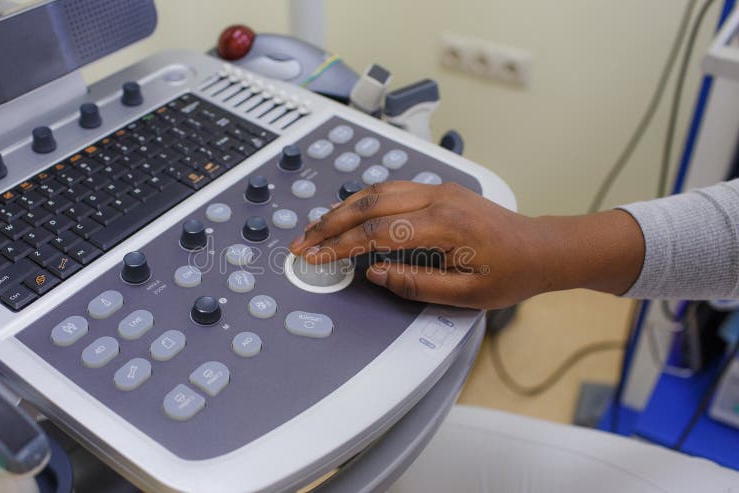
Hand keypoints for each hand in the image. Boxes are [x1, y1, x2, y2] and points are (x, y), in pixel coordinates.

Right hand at [288, 181, 643, 308]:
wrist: (541, 247)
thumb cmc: (511, 272)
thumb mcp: (467, 295)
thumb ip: (417, 285)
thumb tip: (376, 274)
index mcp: (444, 227)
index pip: (376, 233)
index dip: (341, 247)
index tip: (317, 258)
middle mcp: (437, 200)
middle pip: (368, 205)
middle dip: (330, 224)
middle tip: (304, 241)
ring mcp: (438, 190)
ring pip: (376, 190)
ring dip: (342, 208)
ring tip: (317, 227)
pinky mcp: (439, 189)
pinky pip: (391, 187)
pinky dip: (363, 199)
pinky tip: (348, 210)